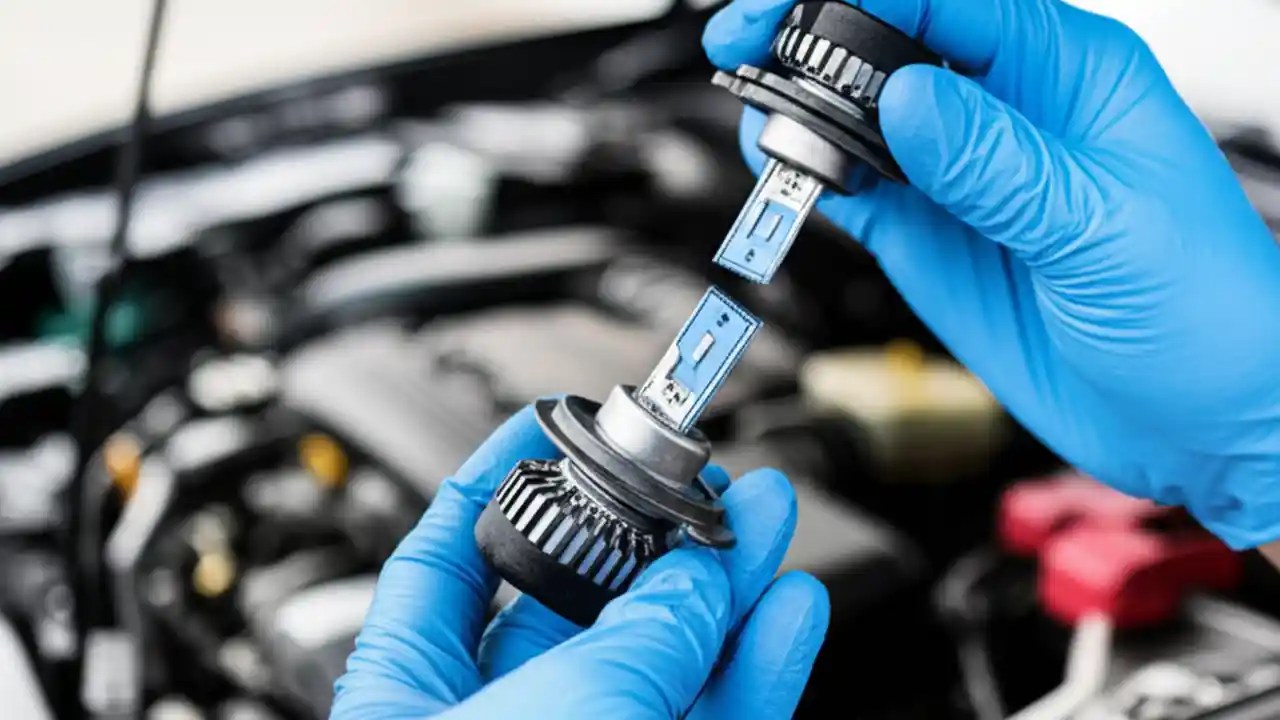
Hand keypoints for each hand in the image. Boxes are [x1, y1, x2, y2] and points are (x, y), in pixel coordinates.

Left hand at [331, 404, 828, 718]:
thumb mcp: (556, 705)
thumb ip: (635, 632)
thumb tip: (699, 579)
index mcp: (417, 689)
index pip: (450, 551)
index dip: (502, 476)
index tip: (544, 421)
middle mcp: (501, 717)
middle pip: (585, 599)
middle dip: (653, 529)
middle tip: (702, 475)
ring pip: (666, 657)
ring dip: (728, 589)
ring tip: (769, 518)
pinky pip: (718, 713)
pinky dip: (761, 667)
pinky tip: (787, 612)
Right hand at [705, 0, 1279, 548]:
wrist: (1201, 424)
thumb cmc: (1207, 313)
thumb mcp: (1104, 227)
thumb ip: (997, 164)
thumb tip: (908, 98)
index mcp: (1067, 76)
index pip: (949, 3)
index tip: (794, 11)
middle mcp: (1005, 116)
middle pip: (890, 48)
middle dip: (813, 39)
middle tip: (751, 50)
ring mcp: (961, 178)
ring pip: (859, 118)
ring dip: (802, 112)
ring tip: (763, 124)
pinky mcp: (931, 236)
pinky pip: (856, 191)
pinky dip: (811, 181)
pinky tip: (787, 174)